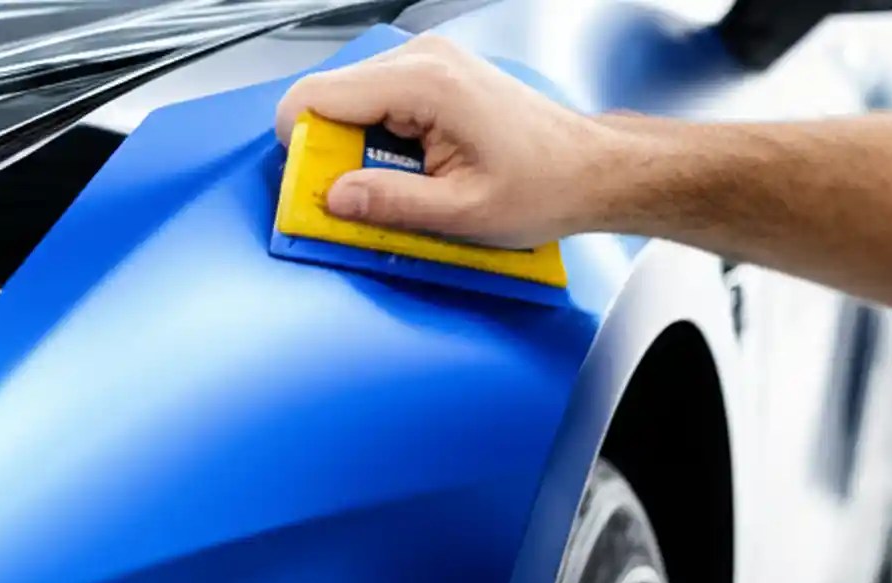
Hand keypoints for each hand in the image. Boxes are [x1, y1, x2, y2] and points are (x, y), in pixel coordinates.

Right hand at [275, 34, 620, 248]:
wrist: (589, 168)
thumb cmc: (542, 186)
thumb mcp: (461, 213)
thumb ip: (390, 204)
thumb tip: (332, 198)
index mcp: (424, 84)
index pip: (316, 96)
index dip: (303, 147)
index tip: (318, 189)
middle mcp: (421, 60)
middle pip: (326, 97)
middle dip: (328, 153)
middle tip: (359, 199)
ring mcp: (426, 63)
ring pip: (345, 101)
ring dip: (352, 149)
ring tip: (395, 186)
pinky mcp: (430, 76)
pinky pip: (372, 103)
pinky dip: (373, 142)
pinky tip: (407, 170)